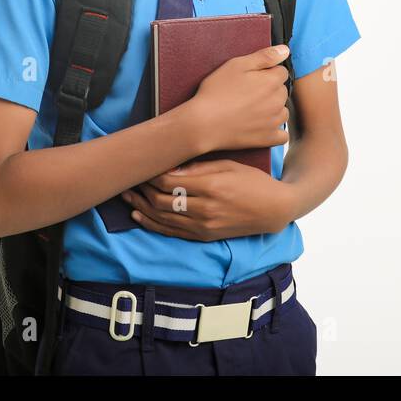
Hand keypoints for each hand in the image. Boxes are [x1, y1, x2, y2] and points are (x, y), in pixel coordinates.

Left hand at [118, 159, 292, 240]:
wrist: (274, 209)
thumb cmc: (253, 181)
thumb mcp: (228, 165)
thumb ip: (199, 166)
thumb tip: (172, 164)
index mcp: (211, 186)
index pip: (169, 181)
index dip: (151, 173)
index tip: (142, 165)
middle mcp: (204, 208)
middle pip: (161, 200)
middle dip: (141, 189)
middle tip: (130, 178)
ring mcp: (203, 225)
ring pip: (162, 218)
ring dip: (141, 207)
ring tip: (126, 196)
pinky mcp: (204, 236)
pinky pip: (171, 232)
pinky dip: (152, 224)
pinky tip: (139, 216)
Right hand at [180, 45, 291, 156]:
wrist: (204, 123)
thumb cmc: (217, 92)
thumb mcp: (237, 65)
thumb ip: (264, 56)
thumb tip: (285, 50)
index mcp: (272, 82)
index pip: (282, 72)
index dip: (267, 73)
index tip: (252, 78)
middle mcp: (277, 102)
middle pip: (282, 91)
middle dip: (270, 90)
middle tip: (247, 93)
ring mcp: (274, 121)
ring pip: (282, 111)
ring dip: (273, 109)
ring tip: (251, 109)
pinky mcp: (268, 138)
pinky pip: (282, 135)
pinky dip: (275, 130)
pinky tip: (262, 126)